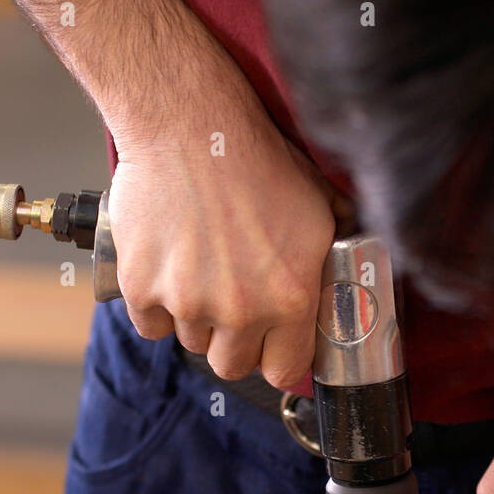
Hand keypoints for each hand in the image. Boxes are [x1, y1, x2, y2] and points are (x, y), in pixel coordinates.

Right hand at [107, 55, 336, 387]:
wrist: (189, 123)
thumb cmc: (255, 158)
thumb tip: (351, 277)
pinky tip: (170, 267)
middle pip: (232, 365)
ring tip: (201, 269)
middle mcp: (240, 310)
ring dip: (196, 317)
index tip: (271, 341)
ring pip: (191, 340)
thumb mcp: (320, 207)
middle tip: (232, 303)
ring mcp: (186, 302)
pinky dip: (156, 304)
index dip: (277, 356)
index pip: (285, 370)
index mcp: (290, 298)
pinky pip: (150, 323)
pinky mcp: (141, 287)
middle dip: (234, 342)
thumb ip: (334, 256)